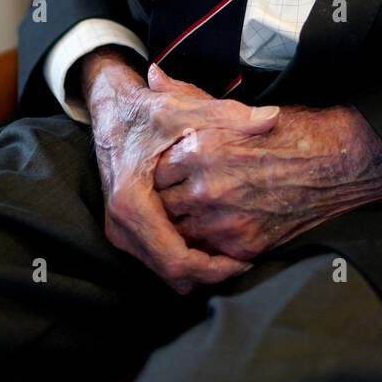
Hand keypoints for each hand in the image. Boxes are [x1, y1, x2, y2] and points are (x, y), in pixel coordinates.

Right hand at [82, 49, 280, 293]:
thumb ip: (229, 115)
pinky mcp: (125, 229)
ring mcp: (120, 230)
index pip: (176, 260)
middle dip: (209, 272)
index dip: (213, 268)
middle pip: (171, 274)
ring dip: (197, 267)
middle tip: (244, 261)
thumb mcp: (184, 108)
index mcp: (133, 203)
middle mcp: (121, 225)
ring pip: (165, 271)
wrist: (110, 108)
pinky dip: (184, 256)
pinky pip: (159, 259)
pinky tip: (208, 240)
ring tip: (231, 252)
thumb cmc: (146, 110)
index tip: (243, 263)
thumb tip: (271, 118)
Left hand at [150, 74, 381, 259]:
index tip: (175, 171)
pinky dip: (209, 244)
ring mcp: (224, 220)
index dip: (164, 170)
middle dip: (170, 199)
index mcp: (202, 148)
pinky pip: (207, 253)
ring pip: (180, 231)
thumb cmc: (289, 131)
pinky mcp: (242, 246)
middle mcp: (207, 186)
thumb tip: (154, 76)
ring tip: (201, 211)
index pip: (156, 169)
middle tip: (182, 194)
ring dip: (185, 224)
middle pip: (163, 203)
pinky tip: (221, 227)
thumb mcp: (235, 109)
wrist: (337, 162)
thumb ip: (188, 97)